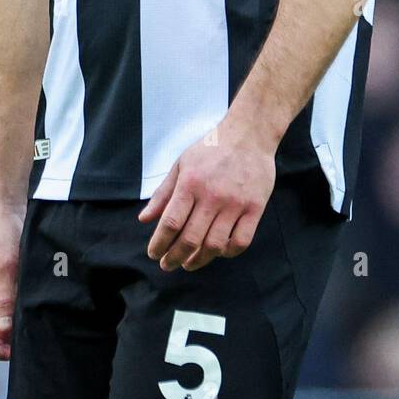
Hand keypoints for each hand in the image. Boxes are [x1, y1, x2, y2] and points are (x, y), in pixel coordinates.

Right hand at [0, 206, 24, 359]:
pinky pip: (1, 307)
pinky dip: (10, 316)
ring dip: (4, 331)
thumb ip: (5, 298)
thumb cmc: (0, 232)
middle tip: (18, 348)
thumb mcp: (5, 267)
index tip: (3, 352)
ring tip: (24, 337)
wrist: (5, 207)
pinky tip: (25, 320)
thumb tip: (5, 330)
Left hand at [138, 114, 277, 271]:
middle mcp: (212, 195)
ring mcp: (236, 203)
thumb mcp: (181, 164)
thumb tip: (144, 219)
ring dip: (199, 260)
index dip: (159, 244)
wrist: (249, 134)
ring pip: (215, 245)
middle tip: (167, 265)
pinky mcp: (255, 208)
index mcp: (190, 183)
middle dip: (174, 257)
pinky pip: (241, 241)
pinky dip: (228, 253)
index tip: (154, 254)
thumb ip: (163, 194)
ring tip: (189, 263)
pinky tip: (219, 252)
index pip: (170, 223)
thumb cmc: (211, 149)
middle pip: (190, 239)